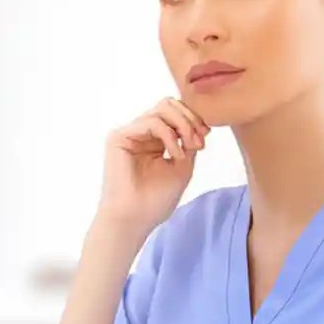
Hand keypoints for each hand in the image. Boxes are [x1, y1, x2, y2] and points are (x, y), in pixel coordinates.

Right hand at [96, 98, 208, 238]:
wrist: (135, 219)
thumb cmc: (156, 200)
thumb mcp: (183, 166)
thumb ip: (188, 142)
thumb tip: (198, 123)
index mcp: (154, 139)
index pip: (174, 113)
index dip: (193, 119)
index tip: (205, 137)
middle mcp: (140, 133)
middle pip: (168, 104)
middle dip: (190, 118)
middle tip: (199, 140)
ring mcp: (129, 133)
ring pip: (162, 108)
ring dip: (183, 125)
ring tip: (190, 147)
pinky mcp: (118, 137)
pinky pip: (151, 122)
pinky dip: (169, 135)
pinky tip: (174, 155)